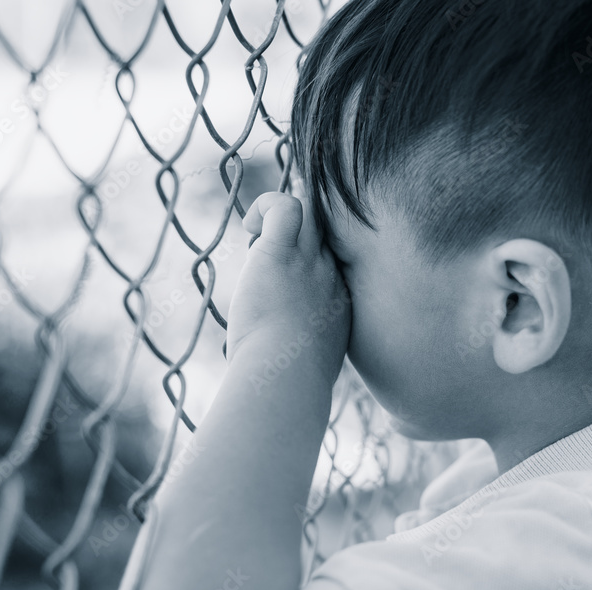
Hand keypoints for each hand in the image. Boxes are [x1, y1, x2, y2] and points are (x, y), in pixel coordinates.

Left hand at [226, 191, 350, 385]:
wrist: (286, 377)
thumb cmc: (289, 380)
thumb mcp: (308, 361)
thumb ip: (302, 347)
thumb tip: (272, 352)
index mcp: (341, 300)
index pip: (335, 261)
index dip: (314, 259)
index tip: (290, 278)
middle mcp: (333, 275)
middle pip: (331, 230)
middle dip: (308, 230)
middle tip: (278, 244)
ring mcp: (311, 261)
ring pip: (313, 212)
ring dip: (287, 217)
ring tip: (260, 236)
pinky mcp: (280, 253)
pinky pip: (283, 206)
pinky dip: (265, 206)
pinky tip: (250, 226)